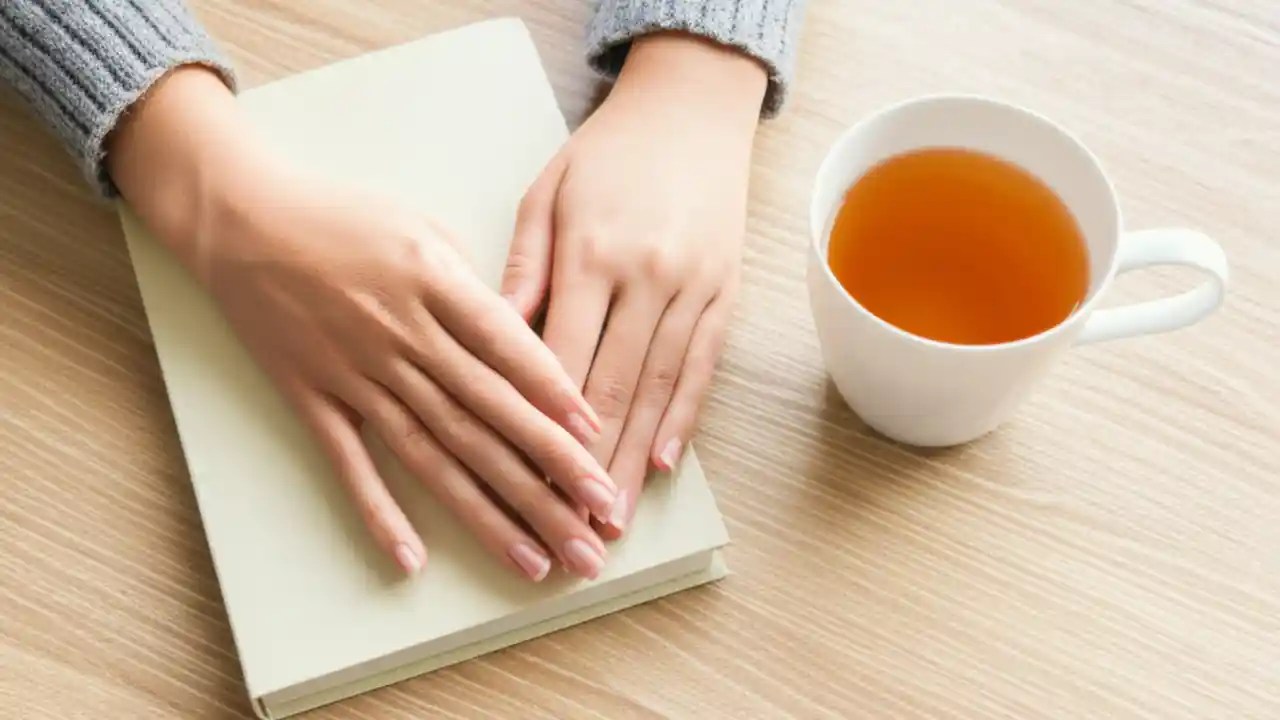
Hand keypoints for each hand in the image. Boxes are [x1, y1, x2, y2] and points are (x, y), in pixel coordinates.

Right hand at [108, 68, 616, 580]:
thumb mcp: (423, 226)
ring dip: (489, 512)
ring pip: (433, 454)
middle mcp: (400, 335)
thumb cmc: (343, 216)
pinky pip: (350, 463)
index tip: (596, 438)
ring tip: (537, 560)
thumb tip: (527, 345)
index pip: (507, 349)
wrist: (239, 218)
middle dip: (548, 476)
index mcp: (434, 284)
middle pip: (486, 416)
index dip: (553, 396)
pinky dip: (378, 513)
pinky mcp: (313, 398)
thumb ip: (474, 288)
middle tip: (594, 524)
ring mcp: (355, 373)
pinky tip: (413, 560)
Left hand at [500, 34, 766, 536]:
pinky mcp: (722, 294)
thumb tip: (494, 344)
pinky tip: (664, 463)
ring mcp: (691, 288)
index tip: (521, 480)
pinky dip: (682, 419)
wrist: (692, 110)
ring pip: (656, 388)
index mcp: (589, 253)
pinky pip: (700, 367)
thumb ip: (521, 270)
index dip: (541, 428)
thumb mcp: (546, 194)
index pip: (560, 359)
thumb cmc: (606, 153)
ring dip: (633, 459)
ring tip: (611, 517)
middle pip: (610, 389)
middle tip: (567, 526)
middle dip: (588, 466)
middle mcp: (644, 276)